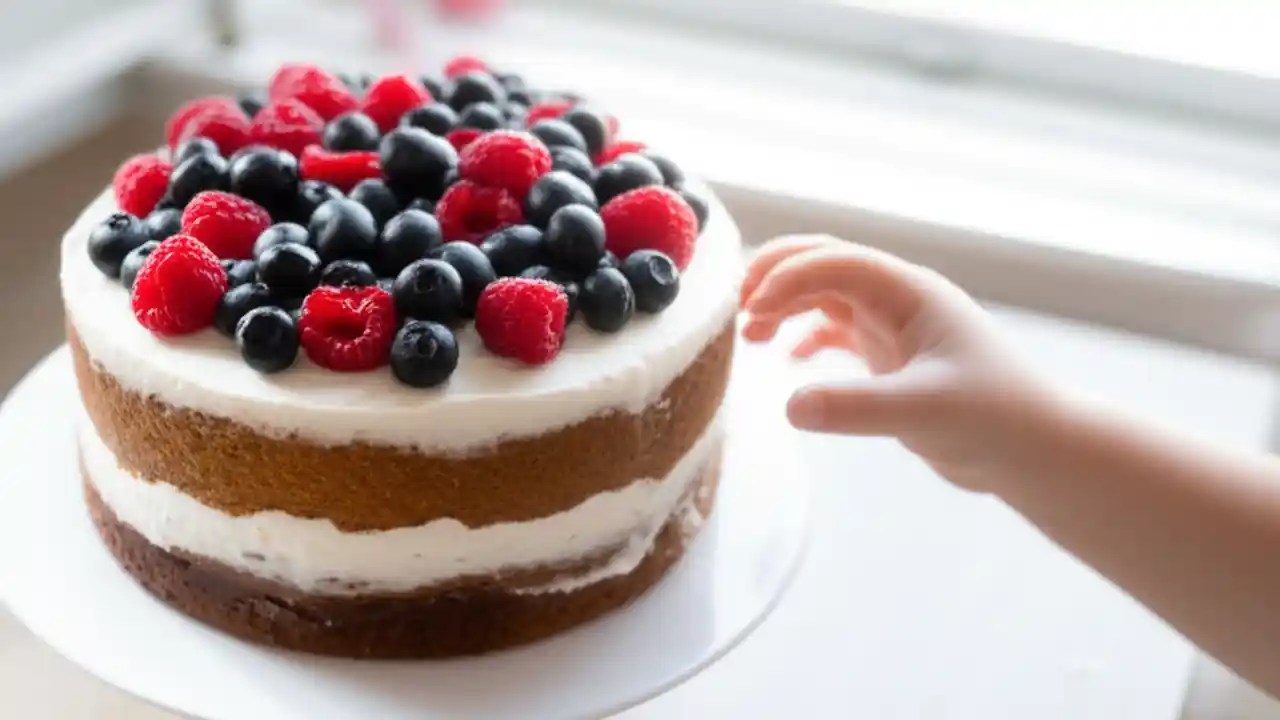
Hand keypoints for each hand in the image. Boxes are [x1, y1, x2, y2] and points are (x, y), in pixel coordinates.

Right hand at [739, 235, 1055, 492]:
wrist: (1036, 451)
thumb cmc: (995, 419)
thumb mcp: (924, 413)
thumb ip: (857, 409)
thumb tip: (788, 406)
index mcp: (910, 292)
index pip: (835, 262)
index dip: (789, 277)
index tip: (752, 309)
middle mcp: (899, 300)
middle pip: (824, 263)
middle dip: (776, 274)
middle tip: (735, 303)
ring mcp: (894, 328)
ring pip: (825, 297)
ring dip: (785, 305)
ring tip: (749, 334)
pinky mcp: (891, 359)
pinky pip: (836, 331)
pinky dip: (805, 337)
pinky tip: (786, 360)